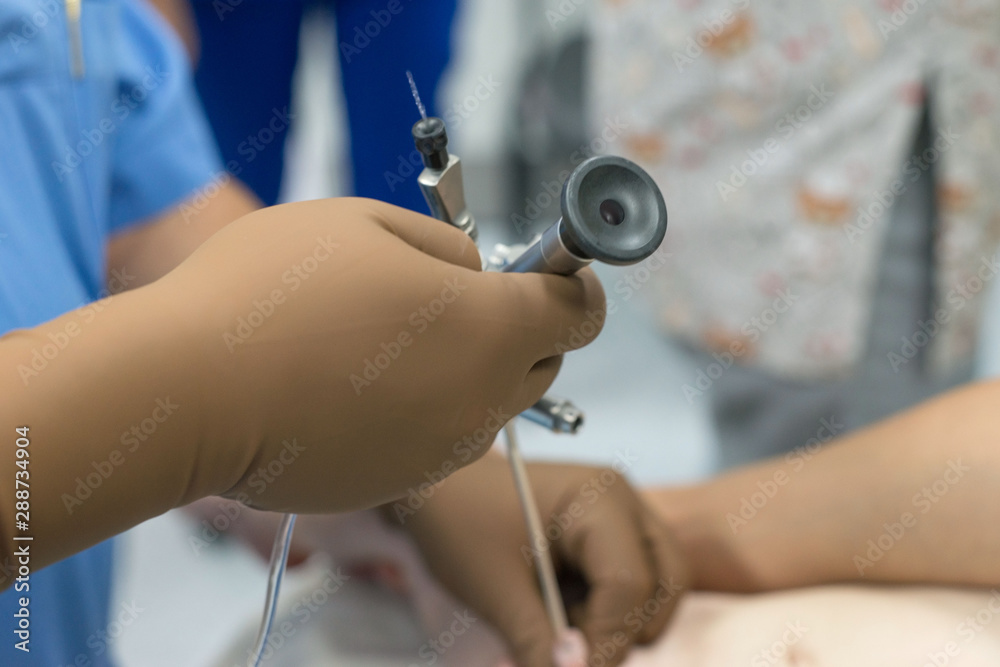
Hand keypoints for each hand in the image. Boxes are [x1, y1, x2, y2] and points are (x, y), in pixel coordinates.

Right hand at [156, 197, 605, 511]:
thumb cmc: (274, 289)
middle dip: (519, 330)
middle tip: (455, 301)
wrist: (190, 391)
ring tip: (394, 344)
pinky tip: (359, 388)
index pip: (579, 312)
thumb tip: (475, 273)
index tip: (545, 275)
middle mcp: (481, 399)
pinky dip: (424, 412)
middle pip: (541, 363)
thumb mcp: (367, 223)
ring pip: (489, 405)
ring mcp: (442, 450)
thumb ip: (446, 245)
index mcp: (488, 327)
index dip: (570, 287)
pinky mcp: (400, 482)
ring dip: (468, 373)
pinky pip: (439, 439)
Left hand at [386, 454, 687, 665]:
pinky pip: (636, 589)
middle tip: (566, 650)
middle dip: (622, 632)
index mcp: (599, 498)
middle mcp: (625, 503)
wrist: (440, 491)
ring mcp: (625, 519)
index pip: (629, 583)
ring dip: (614, 625)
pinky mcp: (615, 539)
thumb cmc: (462, 524)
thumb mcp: (496, 591)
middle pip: (665, 587)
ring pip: (657, 592)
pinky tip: (559, 609)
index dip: (606, 642)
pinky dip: (604, 614)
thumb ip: (538, 643)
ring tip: (553, 622)